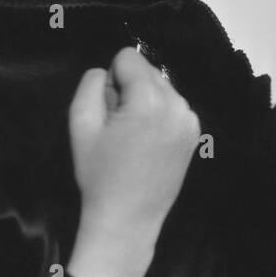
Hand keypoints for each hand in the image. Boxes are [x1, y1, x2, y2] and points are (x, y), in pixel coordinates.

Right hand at [67, 47, 200, 276]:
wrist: (128, 219)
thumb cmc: (99, 174)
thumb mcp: (80, 124)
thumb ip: (92, 85)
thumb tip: (109, 71)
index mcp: (150, 100)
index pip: (128, 57)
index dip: (111, 78)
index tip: (108, 109)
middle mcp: (178, 104)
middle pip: (148, 70)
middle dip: (130, 89)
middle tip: (118, 127)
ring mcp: (191, 120)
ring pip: (162, 87)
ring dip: (145, 101)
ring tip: (133, 138)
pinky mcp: (195, 133)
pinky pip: (173, 106)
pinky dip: (159, 115)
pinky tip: (148, 144)